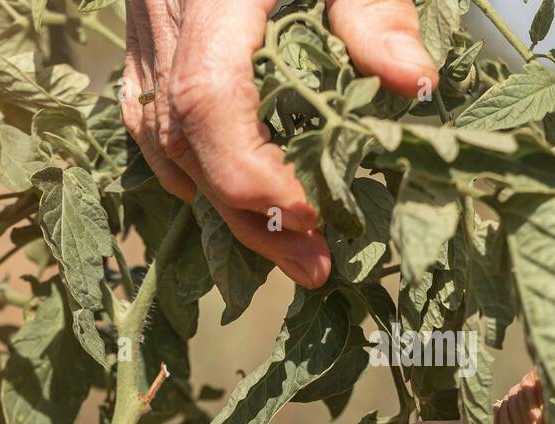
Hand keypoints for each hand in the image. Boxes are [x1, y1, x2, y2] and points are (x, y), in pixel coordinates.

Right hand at [122, 0, 437, 286]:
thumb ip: (373, 3)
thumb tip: (411, 87)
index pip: (208, 101)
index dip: (250, 174)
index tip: (309, 223)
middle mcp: (162, 9)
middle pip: (180, 138)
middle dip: (244, 213)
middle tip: (313, 266)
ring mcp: (143, 21)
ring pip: (155, 135)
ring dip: (212, 199)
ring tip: (278, 242)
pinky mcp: (144, 28)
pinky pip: (147, 113)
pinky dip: (183, 162)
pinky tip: (222, 190)